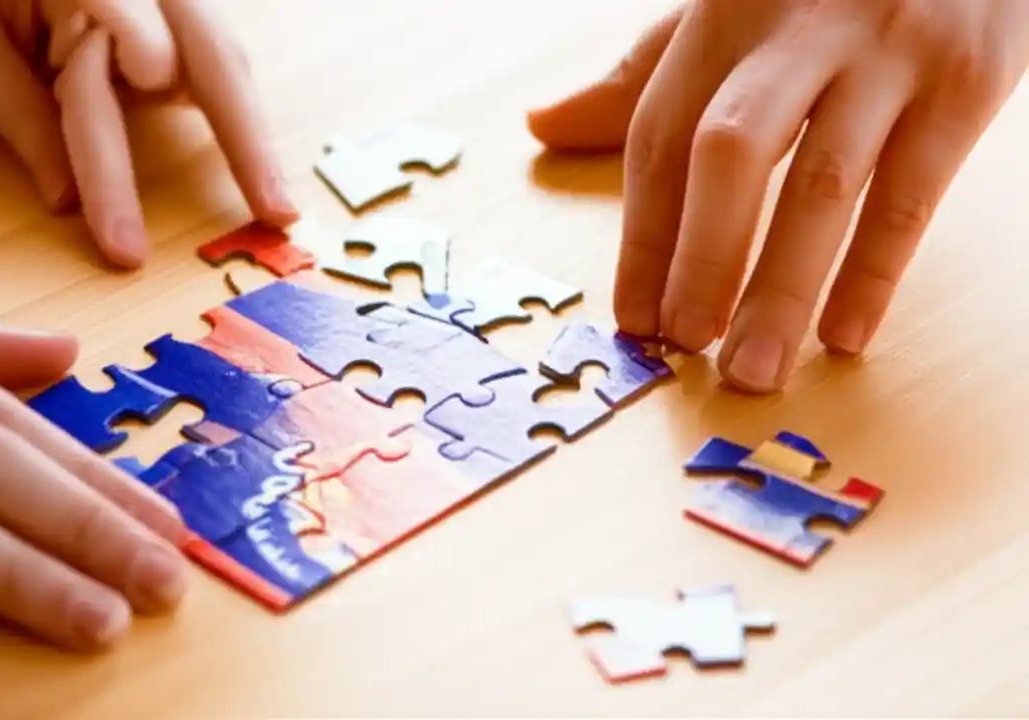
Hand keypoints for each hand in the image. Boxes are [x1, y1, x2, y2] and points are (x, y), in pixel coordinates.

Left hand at [0, 0, 297, 267]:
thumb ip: (21, 113)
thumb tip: (66, 200)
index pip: (127, 53)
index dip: (122, 130)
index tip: (128, 218)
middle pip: (214, 56)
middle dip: (244, 138)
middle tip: (274, 211)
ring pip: (224, 58)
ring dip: (248, 131)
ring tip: (274, 200)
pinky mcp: (164, 10)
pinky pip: (213, 57)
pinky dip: (231, 108)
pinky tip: (252, 161)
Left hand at [528, 0, 1028, 391]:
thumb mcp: (729, 11)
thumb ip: (643, 73)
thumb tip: (542, 124)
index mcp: (724, 16)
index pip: (661, 135)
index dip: (642, 236)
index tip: (633, 319)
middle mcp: (798, 31)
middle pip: (729, 154)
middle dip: (700, 258)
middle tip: (685, 344)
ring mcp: (885, 53)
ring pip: (821, 185)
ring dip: (780, 289)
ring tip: (751, 369)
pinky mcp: (965, 81)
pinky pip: (910, 195)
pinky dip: (873, 273)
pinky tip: (842, 336)